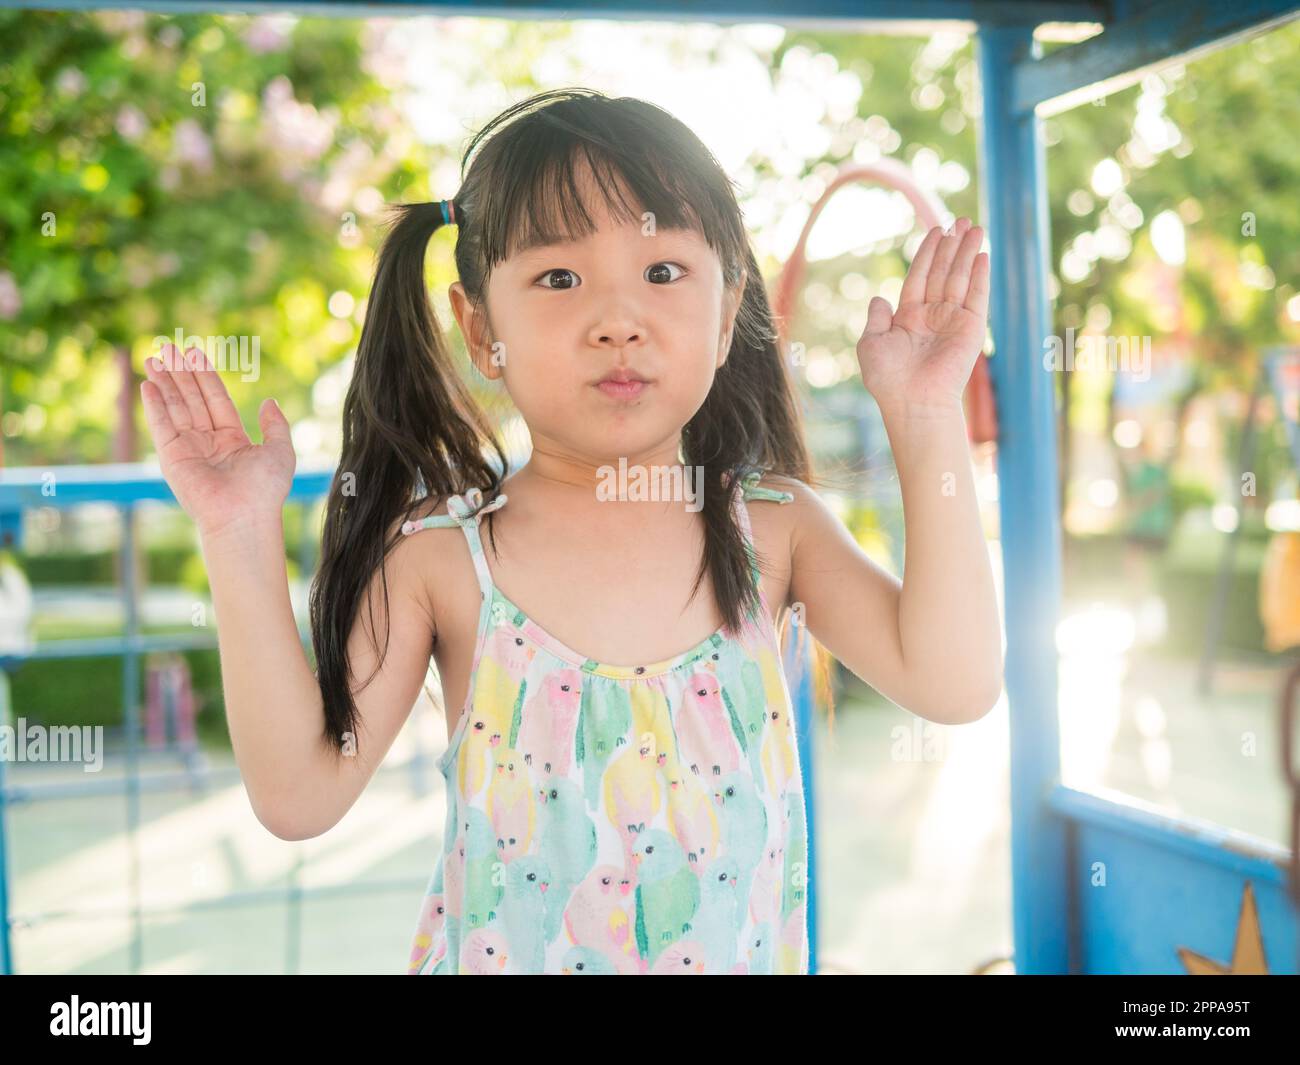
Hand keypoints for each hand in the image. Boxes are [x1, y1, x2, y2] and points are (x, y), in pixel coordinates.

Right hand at [140, 344, 294, 537]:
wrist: (243, 515)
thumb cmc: (265, 488)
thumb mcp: (280, 450)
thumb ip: (275, 424)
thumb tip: (268, 401)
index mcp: (232, 440)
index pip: (215, 399)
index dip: (205, 375)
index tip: (194, 352)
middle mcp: (208, 442)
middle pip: (191, 398)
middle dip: (180, 372)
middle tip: (168, 346)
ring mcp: (188, 449)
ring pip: (175, 407)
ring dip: (164, 382)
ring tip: (154, 357)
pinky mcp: (172, 457)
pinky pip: (161, 425)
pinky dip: (154, 405)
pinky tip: (148, 384)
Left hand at [856, 217, 989, 418]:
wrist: (913, 401)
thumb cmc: (888, 378)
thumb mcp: (871, 343)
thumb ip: (876, 318)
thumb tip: (878, 298)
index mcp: (908, 318)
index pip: (920, 277)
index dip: (928, 253)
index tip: (937, 230)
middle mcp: (932, 316)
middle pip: (943, 272)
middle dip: (952, 246)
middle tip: (960, 220)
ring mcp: (953, 321)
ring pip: (960, 278)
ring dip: (968, 253)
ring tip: (974, 227)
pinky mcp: (971, 328)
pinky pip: (977, 296)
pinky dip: (980, 275)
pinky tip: (982, 255)